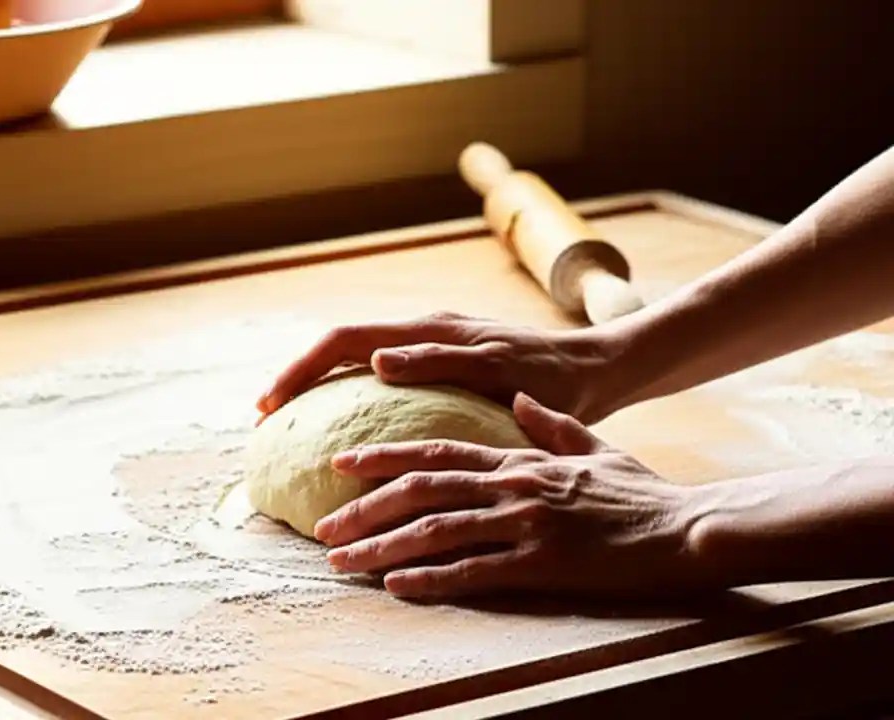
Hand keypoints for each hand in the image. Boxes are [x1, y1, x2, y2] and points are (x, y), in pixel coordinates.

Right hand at [256, 312, 625, 425]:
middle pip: (338, 347)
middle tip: (265, 419)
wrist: (598, 371)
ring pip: (355, 360)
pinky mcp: (440, 364)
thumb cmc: (554, 378)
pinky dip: (349, 394)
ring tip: (291, 424)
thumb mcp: (501, 372)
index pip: (343, 341)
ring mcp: (430, 346)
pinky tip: (343, 426)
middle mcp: (422, 332)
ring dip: (318, 385)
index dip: (300, 370)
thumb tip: (377, 362)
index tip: (270, 404)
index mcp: (429, 332)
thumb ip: (439, 362)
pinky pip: (379, 375)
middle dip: (296, 378)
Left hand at [313, 394, 710, 599]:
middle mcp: (513, 485)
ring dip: (382, 547)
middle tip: (324, 526)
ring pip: (435, 530)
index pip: (436, 451)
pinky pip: (474, 571)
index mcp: (519, 458)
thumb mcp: (594, 447)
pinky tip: (397, 587)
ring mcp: (526, 524)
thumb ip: (549, 425)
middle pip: (421, 489)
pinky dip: (430, 579)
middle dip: (365, 508)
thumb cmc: (642, 492)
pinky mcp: (543, 564)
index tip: (342, 464)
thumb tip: (519, 401)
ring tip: (342, 562)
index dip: (384, 457)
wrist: (688, 528)